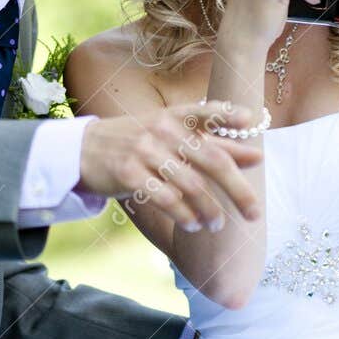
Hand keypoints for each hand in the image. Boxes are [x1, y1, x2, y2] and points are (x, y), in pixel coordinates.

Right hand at [78, 100, 264, 232]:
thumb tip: (256, 155)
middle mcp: (162, 130)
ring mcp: (144, 151)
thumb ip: (212, 143)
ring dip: (210, 210)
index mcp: (174, 117)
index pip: (207, 112)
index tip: (252, 121)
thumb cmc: (135, 143)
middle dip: (238, 190)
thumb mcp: (168, 136)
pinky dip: (184, 215)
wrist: (81, 150)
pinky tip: (193, 224)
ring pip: (191, 185)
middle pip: (212, 160)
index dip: (230, 115)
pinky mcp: (129, 174)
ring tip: (217, 225)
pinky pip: (166, 198)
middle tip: (254, 214)